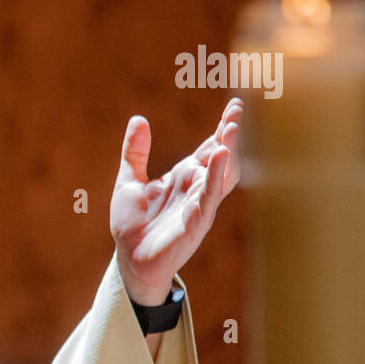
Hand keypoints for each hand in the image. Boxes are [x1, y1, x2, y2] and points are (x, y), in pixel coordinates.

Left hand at [109, 98, 242, 305]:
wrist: (128, 258)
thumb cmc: (133, 223)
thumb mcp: (128, 181)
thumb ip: (135, 152)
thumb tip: (138, 119)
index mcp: (185, 177)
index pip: (210, 147)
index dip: (222, 128)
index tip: (235, 105)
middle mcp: (197, 190)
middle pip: (221, 159)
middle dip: (230, 136)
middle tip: (236, 112)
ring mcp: (198, 208)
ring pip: (219, 179)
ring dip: (226, 156)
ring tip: (230, 133)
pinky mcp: (192, 227)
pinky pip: (206, 204)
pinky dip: (211, 186)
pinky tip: (214, 168)